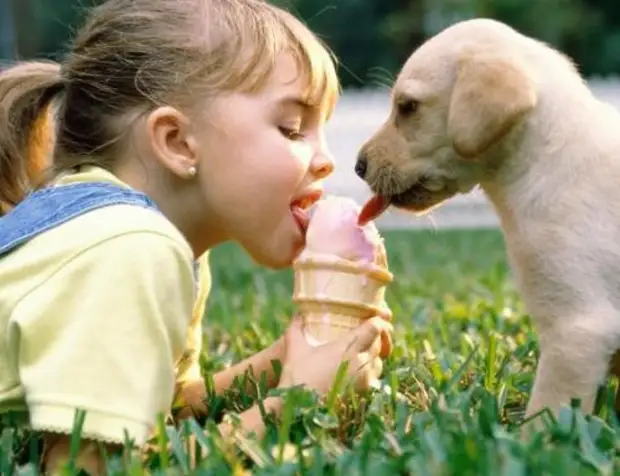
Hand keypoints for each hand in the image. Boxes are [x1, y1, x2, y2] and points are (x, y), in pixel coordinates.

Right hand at [277, 316, 392, 393]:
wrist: (299, 413)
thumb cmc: (297, 378)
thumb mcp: (295, 350)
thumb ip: (297, 328)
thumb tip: (298, 314)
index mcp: (348, 348)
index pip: (375, 328)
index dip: (379, 321)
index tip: (378, 317)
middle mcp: (362, 364)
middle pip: (378, 345)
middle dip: (374, 339)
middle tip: (365, 335)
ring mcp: (365, 383)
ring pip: (378, 364)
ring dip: (371, 358)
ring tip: (358, 356)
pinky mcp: (364, 398)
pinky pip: (373, 381)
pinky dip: (367, 375)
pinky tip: (354, 375)